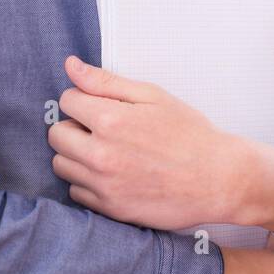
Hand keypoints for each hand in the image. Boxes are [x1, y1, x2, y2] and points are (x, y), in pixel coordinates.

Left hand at [47, 56, 247, 229]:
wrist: (218, 179)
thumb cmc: (190, 134)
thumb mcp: (153, 96)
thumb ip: (106, 81)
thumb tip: (70, 65)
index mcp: (110, 119)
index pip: (66, 101)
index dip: (83, 99)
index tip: (101, 105)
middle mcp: (100, 154)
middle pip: (56, 135)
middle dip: (74, 127)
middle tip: (103, 129)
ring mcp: (103, 185)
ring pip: (62, 165)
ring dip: (77, 155)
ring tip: (107, 151)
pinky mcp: (109, 209)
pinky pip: (76, 192)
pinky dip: (88, 182)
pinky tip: (113, 174)